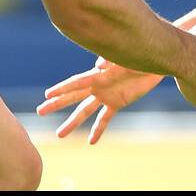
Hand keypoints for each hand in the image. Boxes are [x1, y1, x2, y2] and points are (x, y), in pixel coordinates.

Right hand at [37, 58, 165, 143]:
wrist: (155, 60)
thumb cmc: (139, 54)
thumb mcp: (125, 56)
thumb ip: (112, 60)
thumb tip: (98, 65)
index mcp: (98, 74)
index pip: (76, 83)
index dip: (62, 89)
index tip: (47, 94)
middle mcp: (98, 85)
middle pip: (73, 97)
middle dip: (57, 104)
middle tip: (40, 111)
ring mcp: (106, 95)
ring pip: (85, 111)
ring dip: (72, 122)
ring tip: (59, 135)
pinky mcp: (117, 102)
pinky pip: (105, 118)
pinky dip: (98, 129)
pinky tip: (91, 141)